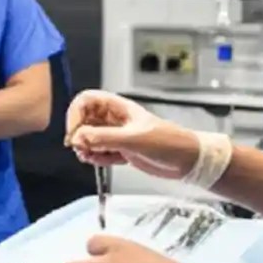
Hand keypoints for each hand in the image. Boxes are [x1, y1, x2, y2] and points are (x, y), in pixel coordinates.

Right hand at [64, 90, 199, 178]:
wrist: (188, 160)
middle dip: (79, 134)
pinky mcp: (121, 150)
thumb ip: (105, 138)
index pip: (86, 101)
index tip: (74, 132)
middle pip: (84, 120)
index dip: (76, 114)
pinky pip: (100, 151)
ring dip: (85, 147)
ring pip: (90, 137)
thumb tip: (79, 137)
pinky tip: (100, 161)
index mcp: (118, 107)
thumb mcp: (134, 139)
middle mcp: (115, 120)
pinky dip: (96, 157)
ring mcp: (117, 135)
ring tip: (90, 156)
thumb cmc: (169, 142)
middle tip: (81, 148)